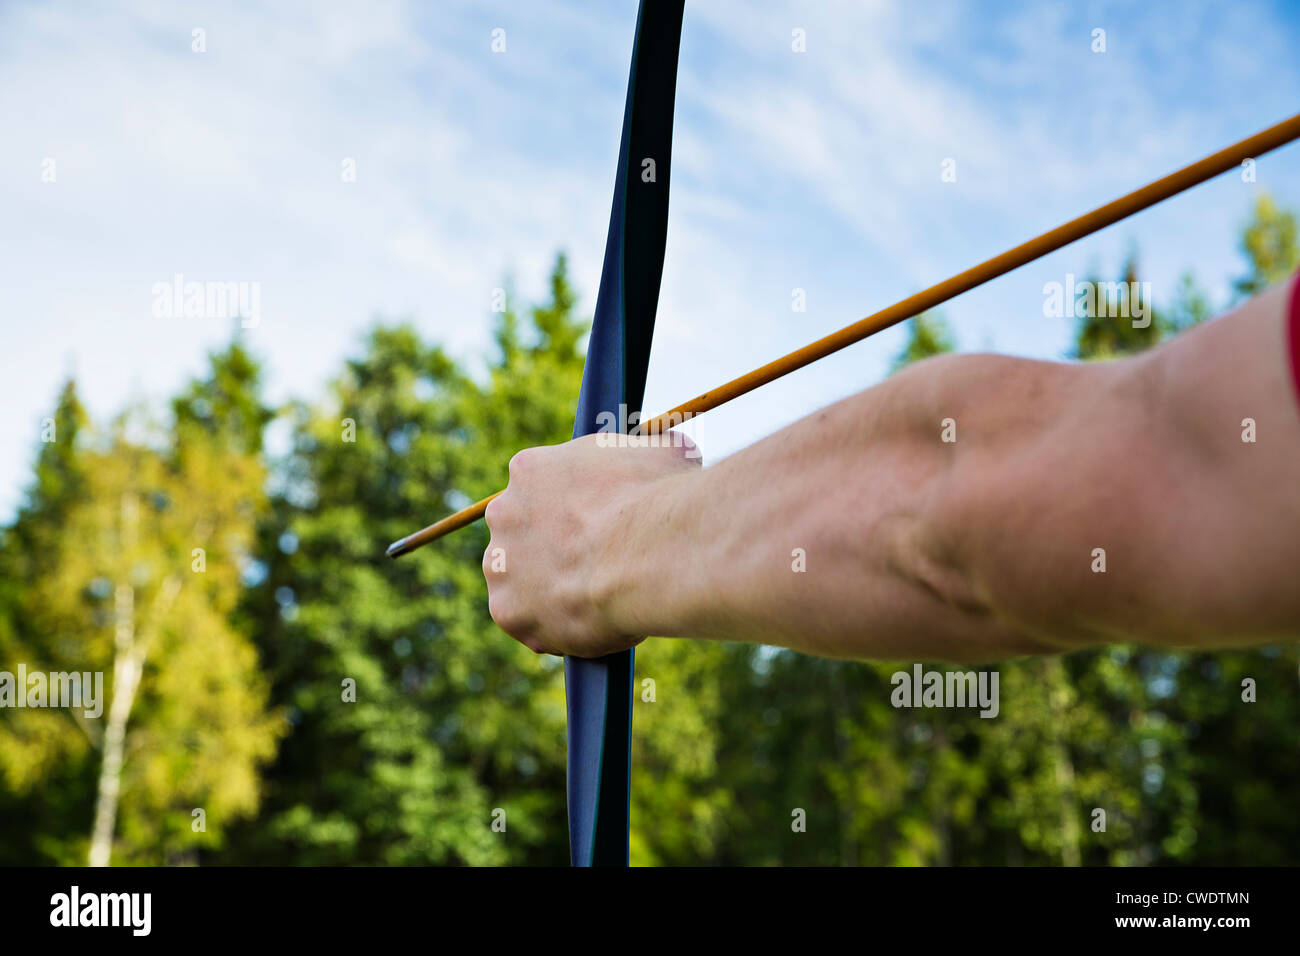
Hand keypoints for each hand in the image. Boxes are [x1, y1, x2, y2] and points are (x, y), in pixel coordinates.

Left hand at [482, 432, 701, 656]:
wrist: (651, 552)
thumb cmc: (660, 498)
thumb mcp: (665, 452)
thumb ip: (652, 453)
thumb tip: (672, 450)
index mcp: (532, 469)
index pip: (543, 488)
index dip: (574, 508)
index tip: (599, 522)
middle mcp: (505, 513)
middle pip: (524, 534)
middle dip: (554, 548)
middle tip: (597, 564)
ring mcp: (502, 565)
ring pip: (520, 580)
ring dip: (549, 589)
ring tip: (597, 598)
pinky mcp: (509, 612)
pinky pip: (531, 625)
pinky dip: (557, 629)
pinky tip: (592, 623)